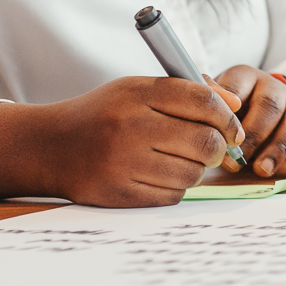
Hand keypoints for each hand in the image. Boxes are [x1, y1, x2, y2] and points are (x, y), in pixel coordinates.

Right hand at [0, 76, 246, 206]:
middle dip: (218, 147)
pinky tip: (156, 174)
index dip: (228, 116)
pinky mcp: (119, 193)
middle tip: (212, 148)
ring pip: (193, 173)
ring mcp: (123, 163)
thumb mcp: (140, 90)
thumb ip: (189, 91)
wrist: (50, 146)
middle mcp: (130, 126)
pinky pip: (172, 195)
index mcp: (137, 93)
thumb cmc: (106, 114)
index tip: (233, 127)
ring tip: (177, 159)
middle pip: (206, 141)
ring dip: (195, 169)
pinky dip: (174, 187)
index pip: (202, 101)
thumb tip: (236, 106)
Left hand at [215, 65, 285, 178]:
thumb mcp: (213, 102)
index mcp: (246, 77)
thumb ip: (207, 100)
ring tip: (262, 170)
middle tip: (238, 159)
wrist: (254, 113)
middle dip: (254, 136)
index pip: (238, 85)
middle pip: (270, 106)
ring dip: (280, 147)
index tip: (220, 132)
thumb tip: (206, 100)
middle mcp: (274, 88)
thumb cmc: (228, 112)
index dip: (229, 110)